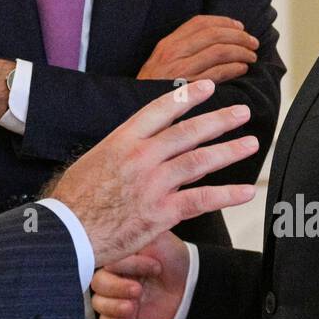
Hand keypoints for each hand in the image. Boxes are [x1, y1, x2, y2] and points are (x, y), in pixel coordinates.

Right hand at [46, 79, 255, 266]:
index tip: (208, 87)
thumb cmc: (75, 199)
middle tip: (242, 112)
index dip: (187, 97)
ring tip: (250, 143)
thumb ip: (122, 151)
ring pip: (199, 160)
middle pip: (187, 132)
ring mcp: (153, 184)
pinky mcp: (161, 212)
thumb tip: (140, 144)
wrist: (67, 231)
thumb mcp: (95, 160)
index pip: (161, 110)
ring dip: (229, 151)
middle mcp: (141, 157)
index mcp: (123, 140)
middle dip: (218, 120)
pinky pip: (201, 200)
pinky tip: (244, 191)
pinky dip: (226, 195)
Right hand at [91, 232, 187, 318]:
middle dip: (116, 288)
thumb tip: (111, 255)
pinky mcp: (125, 315)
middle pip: (97, 284)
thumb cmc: (172, 257)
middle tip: (138, 289)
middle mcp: (115, 275)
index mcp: (118, 256)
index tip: (149, 265)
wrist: (190, 282)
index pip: (103, 261)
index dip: (123, 266)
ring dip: (114, 306)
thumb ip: (130, 240)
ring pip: (98, 304)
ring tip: (133, 306)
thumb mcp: (154, 238)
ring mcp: (119, 296)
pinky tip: (129, 318)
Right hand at [137, 15, 258, 83]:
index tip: (239, 26)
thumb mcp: (158, 65)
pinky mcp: (189, 88)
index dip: (224, 22)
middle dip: (239, 36)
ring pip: (219, 51)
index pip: (199, 23)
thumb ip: (180, 51)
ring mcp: (180, 70)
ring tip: (251, 57)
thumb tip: (214, 41)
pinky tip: (242, 69)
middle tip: (252, 43)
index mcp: (167, 44)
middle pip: (213, 34)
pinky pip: (219, 72)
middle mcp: (173, 53)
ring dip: (241, 52)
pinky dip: (235, 68)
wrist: (135, 112)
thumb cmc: (151, 91)